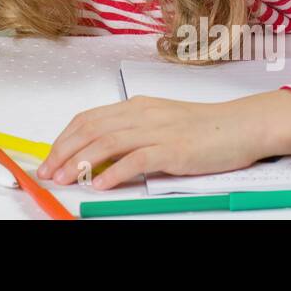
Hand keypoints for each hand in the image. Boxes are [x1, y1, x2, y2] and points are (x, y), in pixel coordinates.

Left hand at [35, 96, 269, 190]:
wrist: (241, 125)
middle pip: (91, 129)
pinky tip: (100, 184)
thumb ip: (133, 133)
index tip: (51, 156)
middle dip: (63, 151)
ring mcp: (157, 130)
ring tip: (65, 178)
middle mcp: (142, 114)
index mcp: (137, 106)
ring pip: (107, 141)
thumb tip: (101, 153)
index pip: (89, 118)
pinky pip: (136, 159)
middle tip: (48, 171)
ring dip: (80, 162)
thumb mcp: (161, 123)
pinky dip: (114, 172)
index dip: (65, 138)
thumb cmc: (205, 127)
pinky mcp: (173, 149)